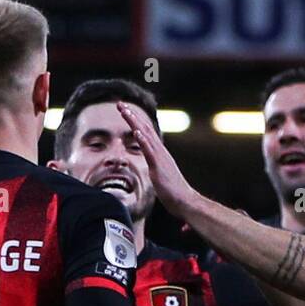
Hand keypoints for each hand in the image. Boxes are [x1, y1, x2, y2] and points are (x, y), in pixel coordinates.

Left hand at [117, 101, 197, 217]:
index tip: (125, 111)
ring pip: (146, 135)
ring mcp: (160, 158)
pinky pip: (150, 152)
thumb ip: (156, 169)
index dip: (135, 121)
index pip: (146, 133)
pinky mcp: (158, 168)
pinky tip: (136, 131)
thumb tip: (152, 170)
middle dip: (132, 115)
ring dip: (135, 122)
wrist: (185, 202)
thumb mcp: (161, 177)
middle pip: (145, 128)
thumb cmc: (173, 194)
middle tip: (120, 103)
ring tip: (125, 110)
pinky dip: (143, 140)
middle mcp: (160, 152)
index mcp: (160, 154)